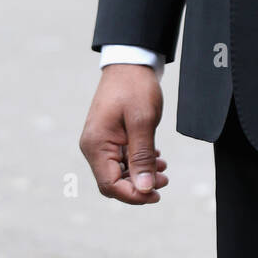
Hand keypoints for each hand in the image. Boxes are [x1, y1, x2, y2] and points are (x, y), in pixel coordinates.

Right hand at [80, 64, 167, 204]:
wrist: (130, 62)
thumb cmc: (135, 87)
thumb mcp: (143, 121)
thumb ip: (142, 157)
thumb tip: (144, 189)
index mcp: (96, 144)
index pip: (110, 185)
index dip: (133, 195)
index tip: (156, 194)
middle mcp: (93, 146)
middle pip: (112, 181)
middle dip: (139, 186)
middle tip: (164, 180)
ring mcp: (100, 141)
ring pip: (118, 171)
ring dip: (140, 174)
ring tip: (163, 168)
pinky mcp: (108, 136)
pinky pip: (120, 158)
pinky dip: (137, 162)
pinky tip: (155, 157)